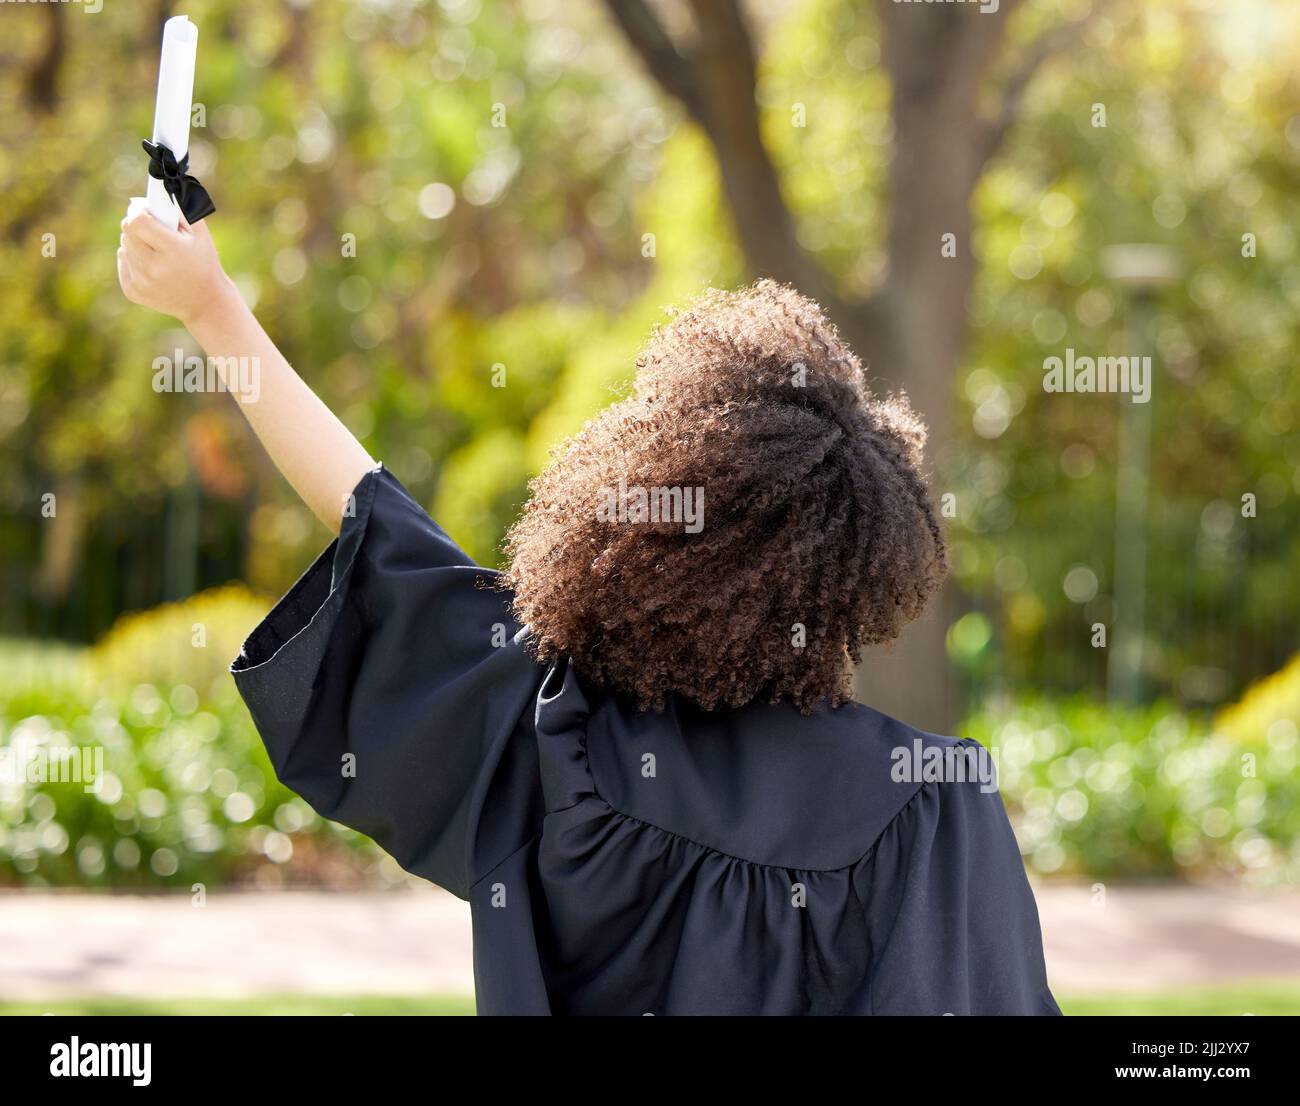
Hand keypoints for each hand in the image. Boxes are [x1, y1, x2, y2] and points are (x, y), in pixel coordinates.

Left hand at [117, 206, 230, 325]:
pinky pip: (123, 262)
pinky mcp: (134, 292)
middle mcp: (154, 268)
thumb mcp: (201, 234)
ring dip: (136, 242)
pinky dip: (132, 258)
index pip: (137, 221)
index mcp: (173, 251)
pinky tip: (150, 265)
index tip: (144, 209)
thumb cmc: (204, 262)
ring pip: (124, 246)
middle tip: (152, 228)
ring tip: (156, 250)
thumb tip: (157, 191)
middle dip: (137, 225)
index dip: (138, 211)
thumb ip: (180, 209)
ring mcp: (142, 283)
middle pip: (127, 231)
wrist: (206, 302)